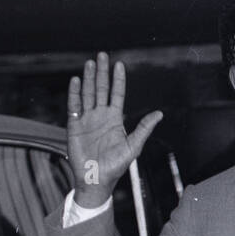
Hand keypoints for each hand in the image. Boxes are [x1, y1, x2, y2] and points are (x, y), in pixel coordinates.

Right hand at [67, 52, 161, 208]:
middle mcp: (100, 115)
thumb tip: (159, 114)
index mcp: (115, 119)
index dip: (117, 79)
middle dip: (101, 72)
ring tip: (89, 63)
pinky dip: (74, 93)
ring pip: (87, 94)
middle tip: (101, 55)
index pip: (117, 93)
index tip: (118, 63)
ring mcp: (87, 119)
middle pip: (100, 88)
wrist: (95, 180)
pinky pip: (74, 106)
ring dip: (88, 79)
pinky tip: (76, 81)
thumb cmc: (115, 166)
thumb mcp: (133, 146)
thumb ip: (144, 129)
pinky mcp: (74, 125)